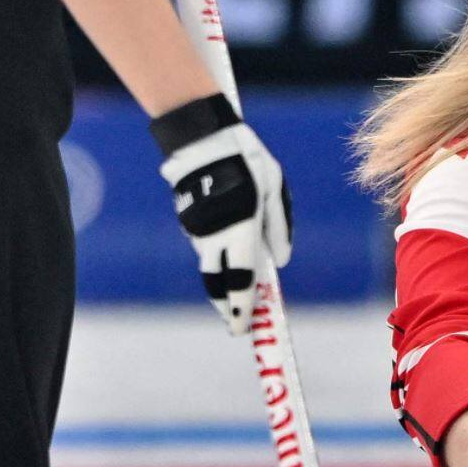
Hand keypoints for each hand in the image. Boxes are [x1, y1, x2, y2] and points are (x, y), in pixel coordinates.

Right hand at [149, 95, 291, 334]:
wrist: (201, 138)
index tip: (243, 328)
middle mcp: (214, 236)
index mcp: (241, 230)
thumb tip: (280, 262)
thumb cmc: (246, 160)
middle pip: (216, 284)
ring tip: (234, 293)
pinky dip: (214, 256)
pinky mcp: (187, 221)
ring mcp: (197, 230)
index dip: (242, 308)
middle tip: (237, 321)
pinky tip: (225, 251)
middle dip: (226, 306)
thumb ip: (278, 228)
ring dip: (220, 281)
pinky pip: (203, 246)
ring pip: (208, 266)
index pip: (240, 280)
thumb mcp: (273, 190)